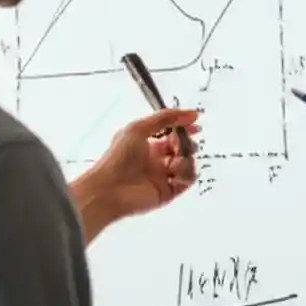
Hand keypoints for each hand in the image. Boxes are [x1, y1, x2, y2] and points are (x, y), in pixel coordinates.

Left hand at [73, 108, 199, 230]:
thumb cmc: (119, 157)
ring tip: (173, 163)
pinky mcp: (170, 191)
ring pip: (188, 163)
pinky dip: (185, 174)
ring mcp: (164, 176)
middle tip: (180, 145)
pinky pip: (188, 180)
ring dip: (185, 159)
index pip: (172, 134)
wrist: (110, 190)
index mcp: (148, 144)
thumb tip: (192, 113)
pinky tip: (174, 174)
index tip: (195, 125)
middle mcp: (157, 159)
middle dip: (187, 144)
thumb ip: (165, 118)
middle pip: (183, 148)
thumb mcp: (138, 128)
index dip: (184, 128)